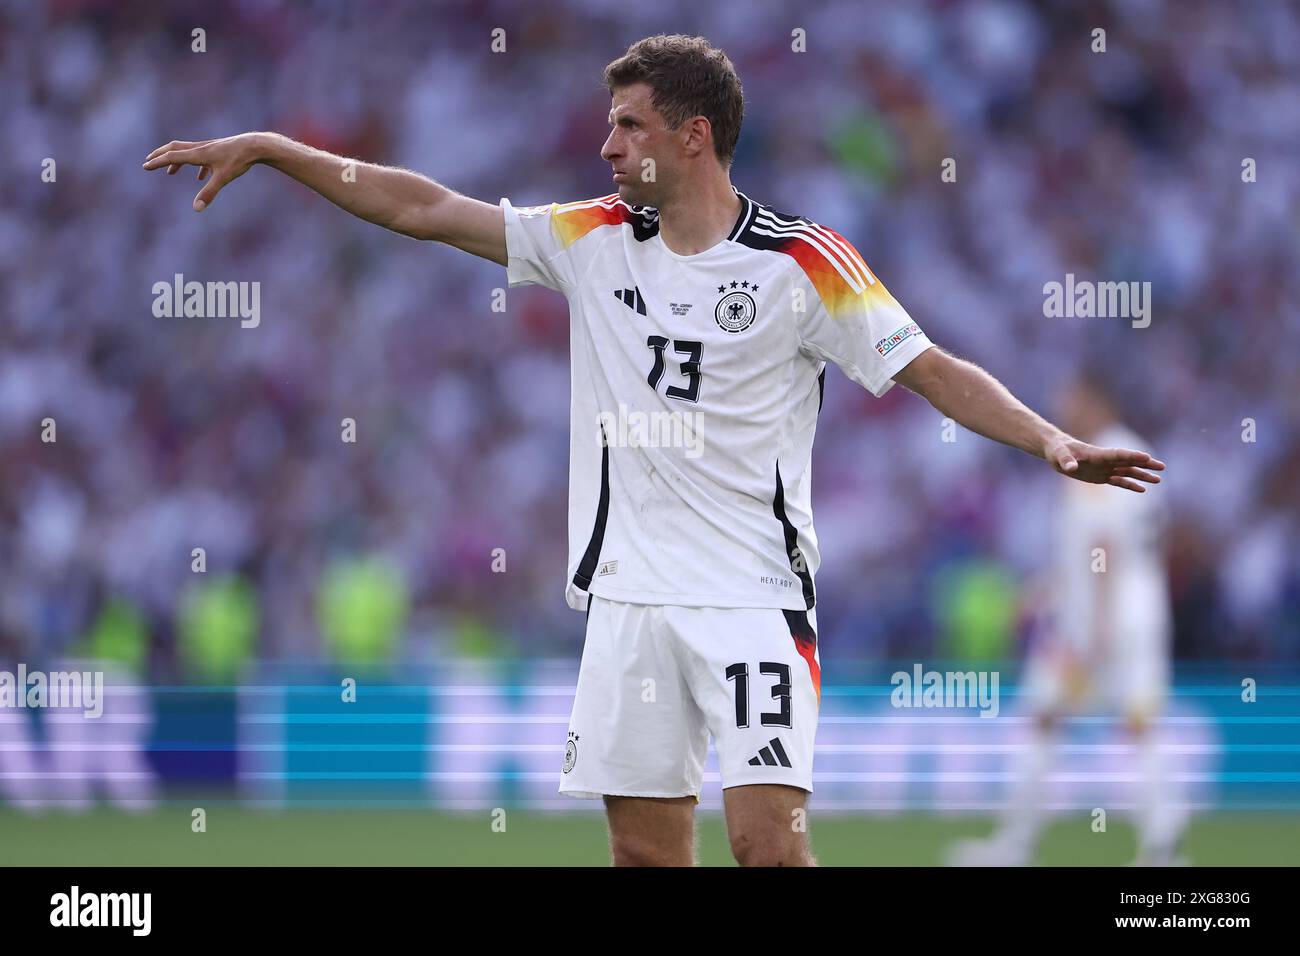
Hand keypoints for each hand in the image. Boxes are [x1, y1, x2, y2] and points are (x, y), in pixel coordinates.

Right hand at [143, 133, 265, 210]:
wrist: (255, 146)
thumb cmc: (238, 160)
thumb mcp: (223, 178)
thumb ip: (208, 193)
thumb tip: (196, 209)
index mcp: (198, 154)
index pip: (172, 157)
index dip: (157, 162)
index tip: (145, 166)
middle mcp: (200, 148)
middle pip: (174, 149)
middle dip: (160, 156)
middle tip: (148, 161)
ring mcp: (209, 148)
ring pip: (187, 152)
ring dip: (176, 161)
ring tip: (170, 173)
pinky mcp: (218, 150)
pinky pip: (202, 157)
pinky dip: (196, 166)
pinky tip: (201, 175)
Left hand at [1044, 434, 1164, 491]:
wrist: (1056, 452)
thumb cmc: (1057, 450)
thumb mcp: (1059, 455)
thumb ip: (1065, 460)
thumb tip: (1071, 468)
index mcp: (1097, 454)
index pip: (1117, 454)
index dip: (1131, 456)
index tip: (1147, 457)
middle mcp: (1104, 461)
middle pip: (1128, 462)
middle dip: (1145, 464)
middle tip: (1162, 467)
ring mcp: (1104, 469)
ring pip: (1127, 472)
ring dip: (1142, 475)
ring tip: (1158, 479)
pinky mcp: (1101, 477)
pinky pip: (1118, 481)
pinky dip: (1130, 485)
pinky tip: (1143, 489)